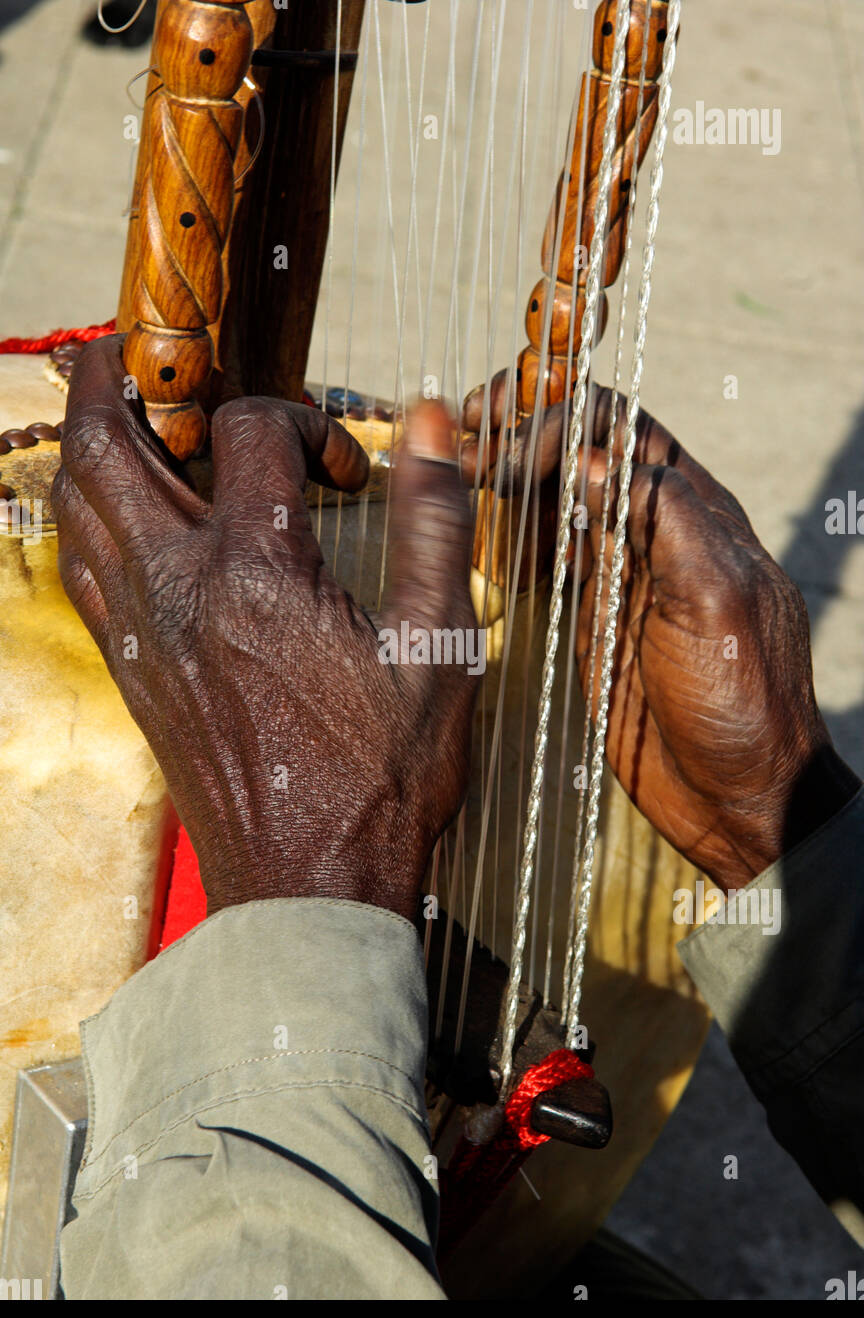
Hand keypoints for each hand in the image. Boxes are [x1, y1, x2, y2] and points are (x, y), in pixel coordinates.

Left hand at [53, 337, 478, 919]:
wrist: (310, 885)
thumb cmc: (381, 779)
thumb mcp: (438, 646)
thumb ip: (434, 522)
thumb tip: (438, 420)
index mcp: (260, 573)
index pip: (251, 432)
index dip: (304, 423)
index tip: (347, 472)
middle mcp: (180, 588)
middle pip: (107, 443)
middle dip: (111, 376)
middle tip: (131, 344)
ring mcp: (142, 631)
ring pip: (79, 504)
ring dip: (91, 441)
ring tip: (120, 410)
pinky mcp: (132, 670)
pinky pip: (83, 567)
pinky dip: (89, 515)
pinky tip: (120, 512)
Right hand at [462, 381, 859, 889]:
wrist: (736, 796)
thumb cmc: (743, 701)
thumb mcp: (718, 601)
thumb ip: (662, 521)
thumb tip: (595, 462)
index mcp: (695, 512)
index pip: (625, 429)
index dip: (563, 417)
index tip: (512, 449)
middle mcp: (652, 530)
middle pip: (583, 449)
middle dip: (524, 430)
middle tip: (469, 437)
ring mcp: (617, 570)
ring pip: (557, 496)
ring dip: (509, 473)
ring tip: (462, 464)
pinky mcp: (588, 614)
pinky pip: (545, 554)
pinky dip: (510, 533)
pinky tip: (481, 530)